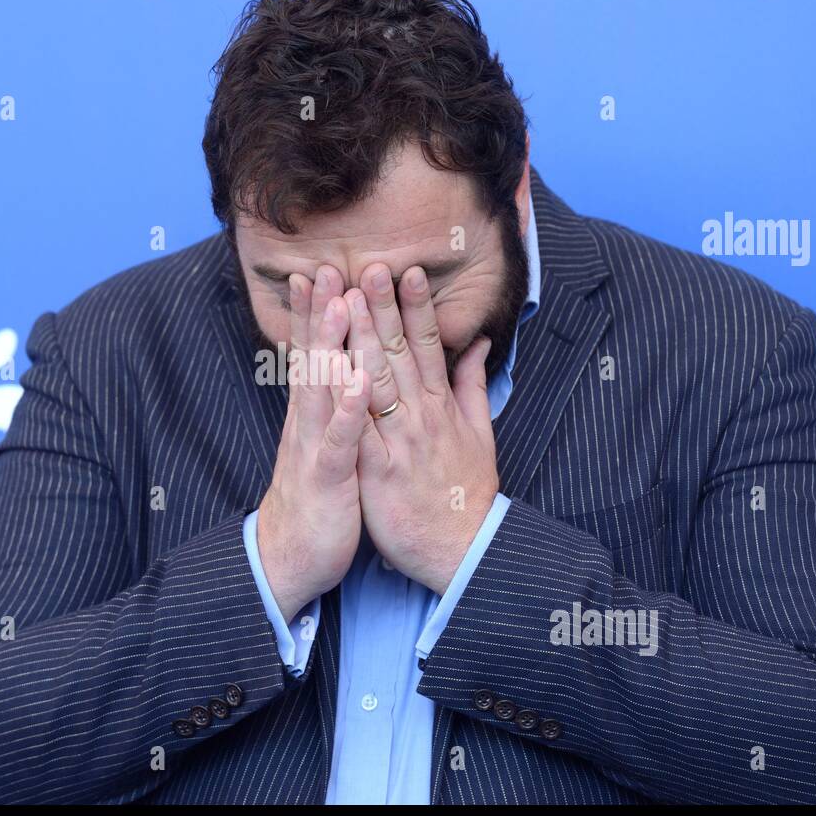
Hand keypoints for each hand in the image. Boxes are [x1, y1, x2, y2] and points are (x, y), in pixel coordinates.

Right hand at [257, 266, 374, 622]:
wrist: (288, 557)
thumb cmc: (317, 500)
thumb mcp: (328, 448)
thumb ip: (336, 411)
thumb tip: (346, 375)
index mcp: (314, 415)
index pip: (315, 354)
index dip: (319, 313)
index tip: (324, 270)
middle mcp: (308, 422)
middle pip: (314, 357)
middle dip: (321, 312)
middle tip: (325, 265)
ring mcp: (315, 445)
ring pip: (322, 388)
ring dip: (331, 345)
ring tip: (343, 304)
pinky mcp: (328, 475)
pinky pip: (340, 438)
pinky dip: (349, 409)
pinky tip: (360, 381)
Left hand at [346, 263, 499, 594]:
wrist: (463, 549)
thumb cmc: (466, 492)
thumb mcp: (481, 434)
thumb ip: (473, 385)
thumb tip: (478, 342)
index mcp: (442, 406)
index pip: (427, 346)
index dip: (416, 307)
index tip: (407, 269)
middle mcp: (421, 416)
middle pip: (397, 354)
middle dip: (382, 308)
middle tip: (368, 266)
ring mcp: (399, 441)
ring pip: (376, 382)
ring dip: (360, 339)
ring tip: (346, 301)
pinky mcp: (378, 471)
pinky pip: (358, 430)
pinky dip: (347, 401)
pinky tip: (335, 372)